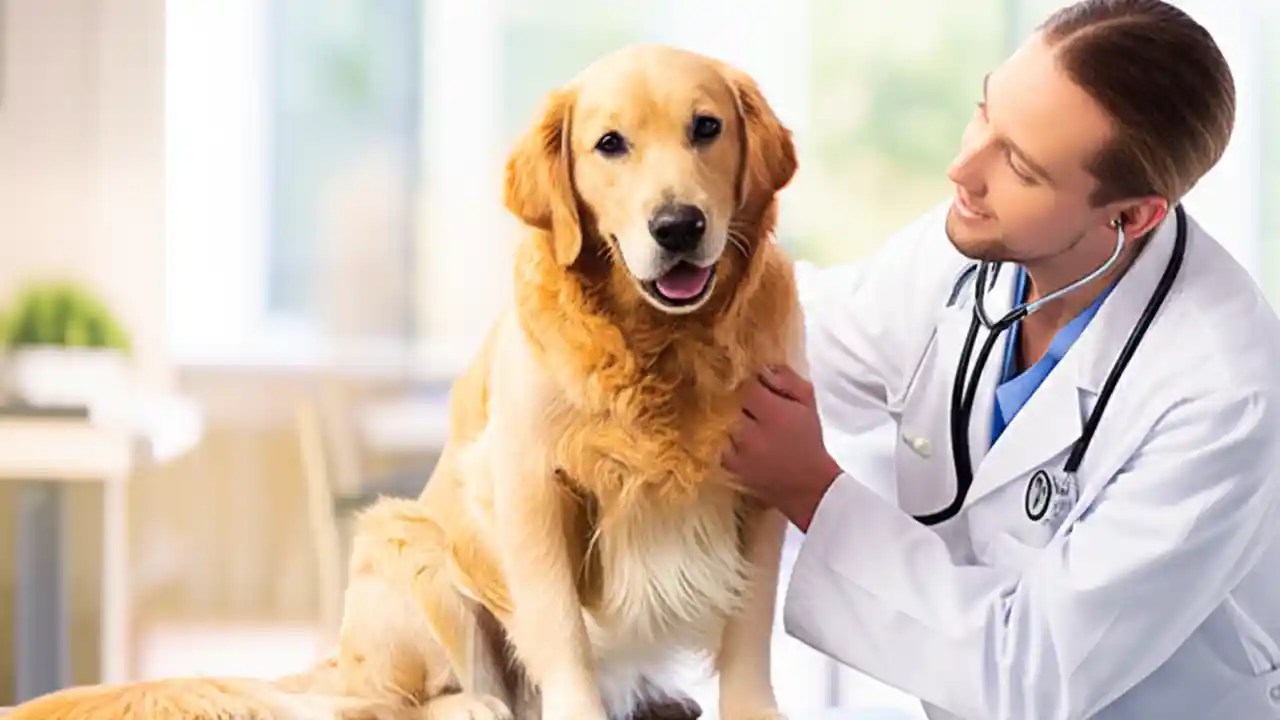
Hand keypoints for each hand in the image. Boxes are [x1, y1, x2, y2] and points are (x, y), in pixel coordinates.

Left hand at [723, 365, 842, 530]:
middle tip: (731, 394)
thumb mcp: (808, 404)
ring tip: (724, 411)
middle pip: (726, 404)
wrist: (808, 486)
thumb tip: (762, 369)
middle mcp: (752, 434)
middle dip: (729, 397)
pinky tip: (722, 432)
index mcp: (774, 415)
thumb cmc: (808, 440)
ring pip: (716, 423)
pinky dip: (716, 436)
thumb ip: (787, 381)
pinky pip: (712, 445)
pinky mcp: (729, 469)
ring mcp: (737, 454)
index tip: (747, 382)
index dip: (745, 382)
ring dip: (719, 416)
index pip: (747, 387)